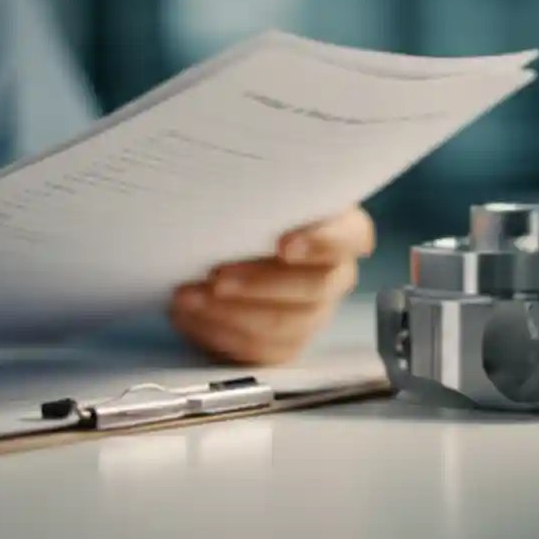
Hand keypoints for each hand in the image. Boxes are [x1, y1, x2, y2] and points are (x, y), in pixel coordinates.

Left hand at [170, 207, 374, 364]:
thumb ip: (258, 192)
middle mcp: (335, 274)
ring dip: (231, 313)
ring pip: (285, 325)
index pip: (351, 237)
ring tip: (187, 297)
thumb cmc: (248, 207)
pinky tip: (189, 316)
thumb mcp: (257, 189)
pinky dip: (220, 333)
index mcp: (342, 230)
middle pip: (314, 287)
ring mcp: (314, 313)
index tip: (283, 245)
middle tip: (215, 277)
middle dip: (259, 284)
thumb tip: (225, 191)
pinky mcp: (286, 343)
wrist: (226, 241)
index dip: (322, 243)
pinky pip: (260, 350)